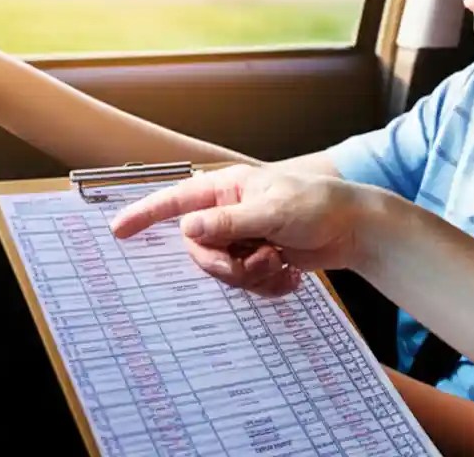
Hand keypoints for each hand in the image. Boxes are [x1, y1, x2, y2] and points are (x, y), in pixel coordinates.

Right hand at [110, 164, 393, 296]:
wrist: (355, 229)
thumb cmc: (318, 206)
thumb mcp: (272, 212)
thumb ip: (228, 223)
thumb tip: (187, 228)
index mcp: (227, 189)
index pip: (175, 201)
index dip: (145, 215)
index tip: (118, 231)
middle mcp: (229, 213)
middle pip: (198, 249)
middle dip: (224, 264)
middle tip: (254, 262)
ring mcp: (243, 238)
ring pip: (221, 271)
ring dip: (251, 275)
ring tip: (280, 262)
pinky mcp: (258, 259)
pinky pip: (244, 283)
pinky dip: (266, 284)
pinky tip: (289, 274)